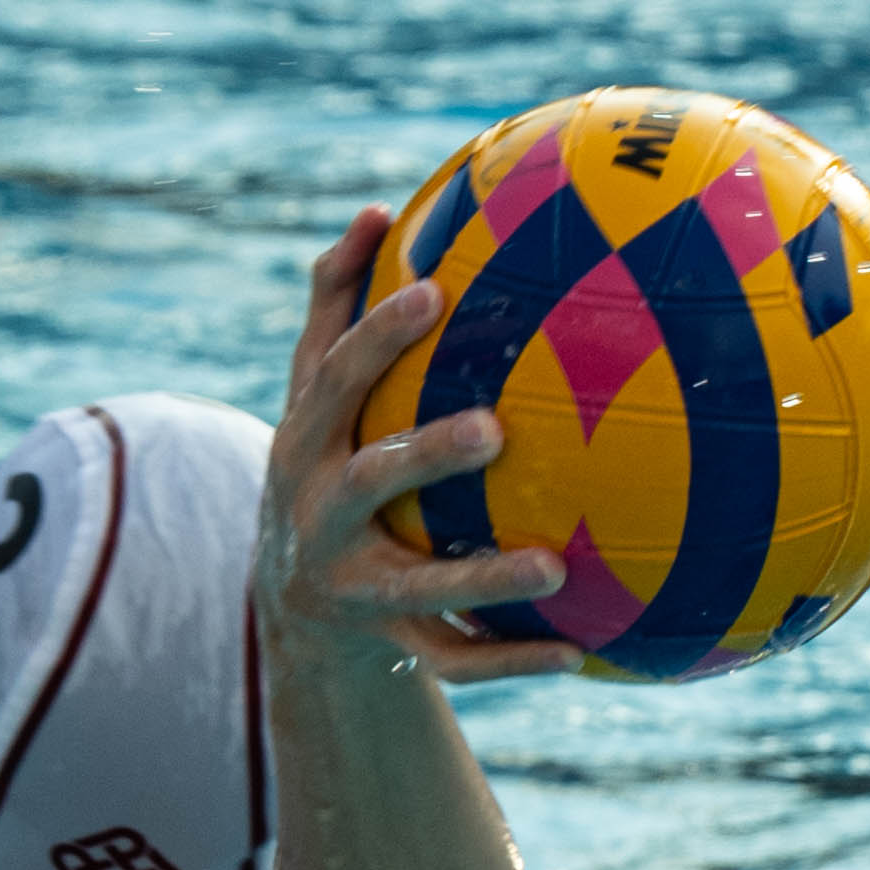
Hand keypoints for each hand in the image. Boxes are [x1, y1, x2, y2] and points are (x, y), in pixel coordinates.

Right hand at [264, 206, 575, 688]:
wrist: (292, 604)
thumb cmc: (324, 463)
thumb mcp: (314, 396)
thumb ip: (335, 309)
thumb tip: (372, 209)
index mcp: (305, 444)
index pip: (334, 381)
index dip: (377, 336)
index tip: (435, 289)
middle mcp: (317, 516)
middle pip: (365, 483)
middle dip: (424, 456)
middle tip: (495, 428)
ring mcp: (351, 587)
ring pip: (415, 589)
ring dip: (481, 580)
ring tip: (553, 565)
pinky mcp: (386, 645)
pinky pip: (451, 659)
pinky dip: (510, 660)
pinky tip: (577, 651)